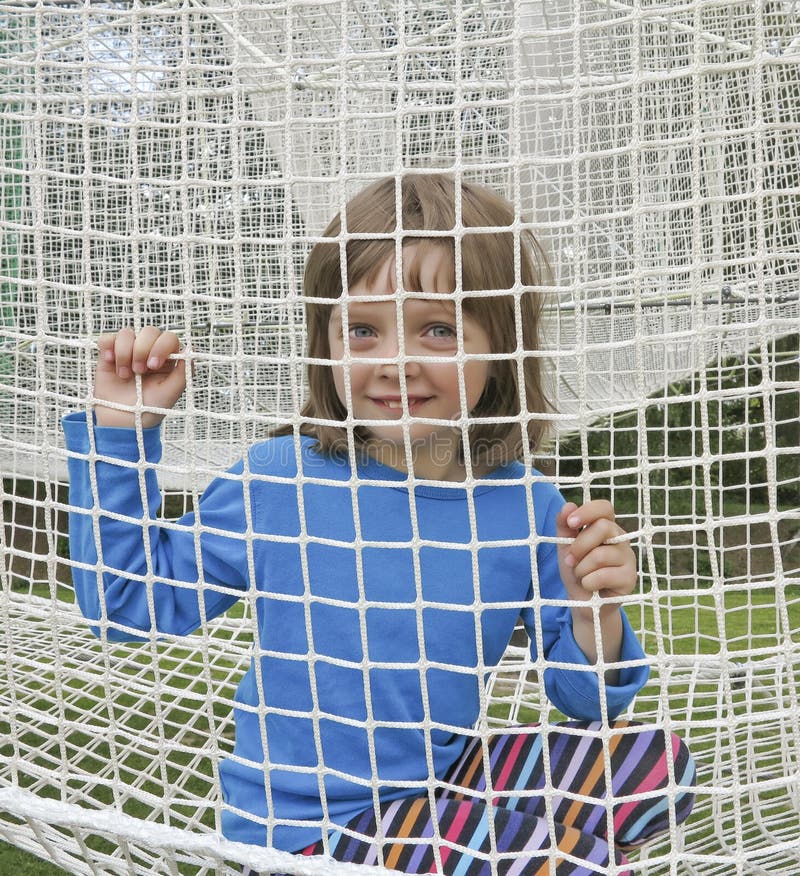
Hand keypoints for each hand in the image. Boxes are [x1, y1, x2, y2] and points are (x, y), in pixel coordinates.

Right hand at [94, 327, 186, 427]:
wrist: (122, 422)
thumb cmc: (149, 409)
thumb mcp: (171, 393)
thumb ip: (184, 372)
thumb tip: (191, 348)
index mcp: (167, 359)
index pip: (168, 338)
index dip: (161, 347)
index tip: (153, 366)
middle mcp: (149, 351)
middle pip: (149, 331)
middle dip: (142, 350)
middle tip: (139, 371)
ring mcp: (129, 351)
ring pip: (127, 333)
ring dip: (125, 353)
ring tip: (125, 375)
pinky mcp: (110, 354)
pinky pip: (108, 338)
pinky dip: (108, 347)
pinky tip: (111, 362)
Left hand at [556, 499, 636, 670]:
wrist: (583, 602)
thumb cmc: (577, 570)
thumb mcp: (565, 547)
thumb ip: (564, 526)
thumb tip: (568, 505)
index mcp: (606, 526)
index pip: (604, 508)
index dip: (587, 512)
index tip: (570, 523)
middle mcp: (621, 538)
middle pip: (603, 528)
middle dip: (579, 545)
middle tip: (570, 560)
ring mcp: (628, 558)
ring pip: (600, 554)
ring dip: (581, 568)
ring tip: (580, 575)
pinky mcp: (630, 578)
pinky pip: (604, 575)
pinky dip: (588, 582)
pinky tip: (589, 586)